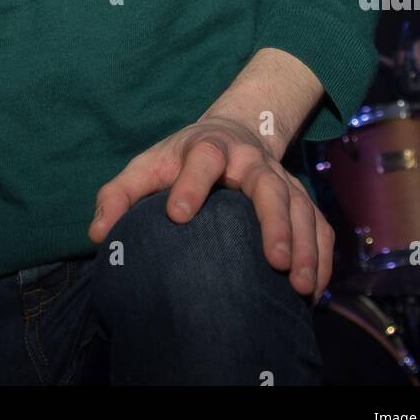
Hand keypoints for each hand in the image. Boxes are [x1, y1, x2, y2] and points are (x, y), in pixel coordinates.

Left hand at [87, 115, 333, 301]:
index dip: (190, 184)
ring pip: (300, 207)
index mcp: (208, 147)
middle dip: (274, 222)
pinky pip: (320, 224)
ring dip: (304, 245)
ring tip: (299, 285)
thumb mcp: (147, 165)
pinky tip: (314, 289)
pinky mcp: (299, 198)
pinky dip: (322, 255)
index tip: (178, 215)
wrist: (233, 130)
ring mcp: (280, 178)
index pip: (202, 159)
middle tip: (274, 261)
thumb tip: (98, 233)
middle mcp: (251, 160)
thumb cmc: (181, 158)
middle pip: (267, 185)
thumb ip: (119, 194)